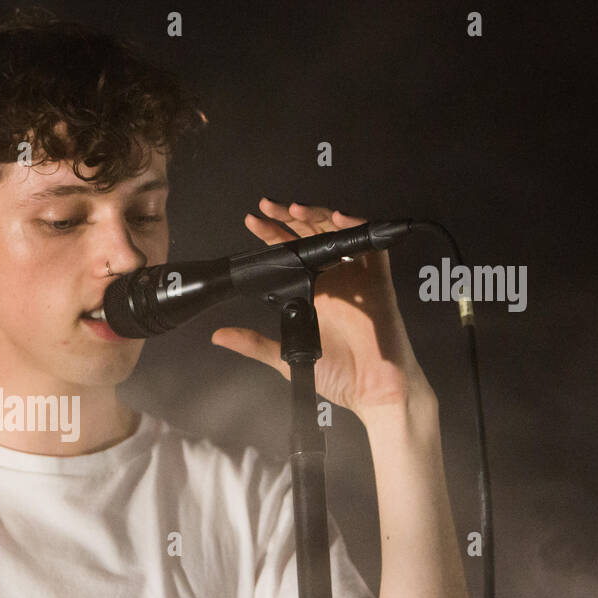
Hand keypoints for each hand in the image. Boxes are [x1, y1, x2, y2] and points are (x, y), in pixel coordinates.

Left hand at [211, 199, 432, 418]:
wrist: (373, 390)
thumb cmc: (339, 375)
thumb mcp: (286, 356)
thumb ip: (254, 343)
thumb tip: (219, 336)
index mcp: (312, 292)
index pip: (289, 254)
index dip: (272, 236)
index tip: (252, 224)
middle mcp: (333, 279)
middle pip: (311, 236)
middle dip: (289, 217)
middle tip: (268, 207)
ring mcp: (355, 276)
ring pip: (337, 232)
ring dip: (318, 215)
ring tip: (295, 209)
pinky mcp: (378, 279)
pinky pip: (371, 245)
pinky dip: (357, 227)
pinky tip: (338, 219)